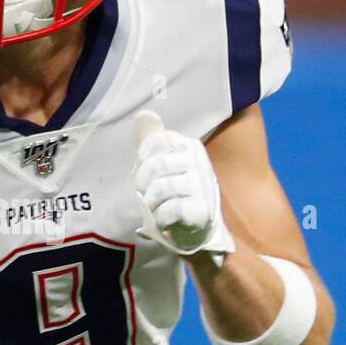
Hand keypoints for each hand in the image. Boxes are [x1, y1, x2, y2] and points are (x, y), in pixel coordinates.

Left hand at [132, 111, 234, 257]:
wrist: (198, 229)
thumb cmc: (176, 193)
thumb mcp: (163, 164)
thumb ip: (152, 141)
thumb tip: (143, 115)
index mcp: (188, 146)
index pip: (158, 140)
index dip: (143, 158)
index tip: (145, 173)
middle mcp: (198, 161)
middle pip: (158, 164)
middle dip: (144, 182)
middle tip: (147, 194)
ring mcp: (202, 185)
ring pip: (162, 187)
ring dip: (152, 202)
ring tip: (155, 208)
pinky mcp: (201, 210)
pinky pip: (170, 209)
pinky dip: (160, 218)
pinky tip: (164, 221)